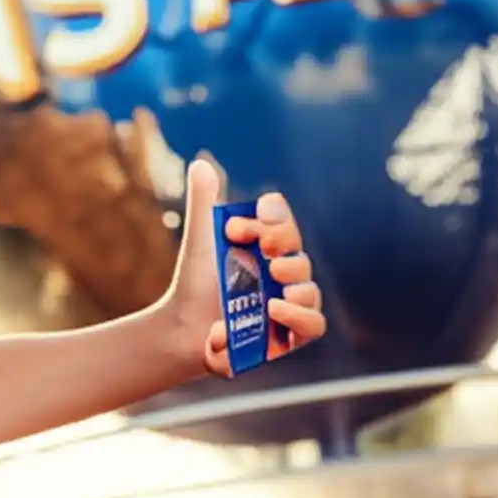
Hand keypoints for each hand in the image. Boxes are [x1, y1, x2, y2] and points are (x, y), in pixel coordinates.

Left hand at [163, 160, 326, 377]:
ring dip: (295, 280)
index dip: (275, 216)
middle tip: (264, 249)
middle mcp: (282, 274)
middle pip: (298, 253)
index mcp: (266, 246)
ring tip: (272, 278)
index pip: (284, 223)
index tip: (249, 216)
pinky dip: (299, 316)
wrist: (182, 327)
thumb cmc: (197, 282)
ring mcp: (289, 305)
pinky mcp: (289, 335)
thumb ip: (203, 203)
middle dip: (284, 246)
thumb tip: (200, 162)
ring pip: (310, 288)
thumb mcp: (201, 239)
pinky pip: (314, 324)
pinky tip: (274, 309)